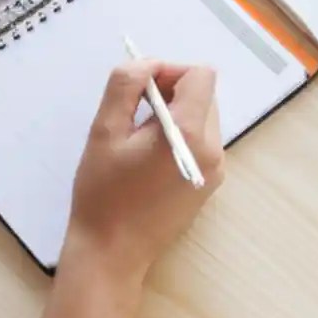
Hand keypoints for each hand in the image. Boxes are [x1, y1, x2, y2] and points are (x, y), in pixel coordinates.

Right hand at [62, 61, 224, 280]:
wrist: (111, 254)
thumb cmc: (103, 194)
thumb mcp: (104, 131)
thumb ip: (126, 85)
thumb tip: (148, 64)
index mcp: (189, 134)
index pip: (200, 75)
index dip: (170, 71)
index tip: (141, 89)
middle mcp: (212, 150)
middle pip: (204, 95)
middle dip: (171, 92)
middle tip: (135, 113)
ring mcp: (215, 170)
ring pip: (202, 117)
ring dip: (174, 114)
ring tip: (138, 139)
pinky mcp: (208, 184)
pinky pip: (201, 142)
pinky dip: (179, 136)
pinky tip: (148, 158)